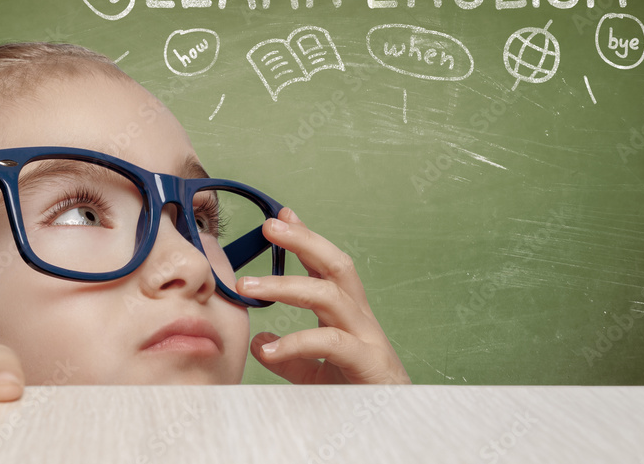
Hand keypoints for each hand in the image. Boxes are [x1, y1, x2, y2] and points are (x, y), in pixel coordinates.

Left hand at [237, 208, 410, 384]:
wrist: (397, 427)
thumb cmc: (357, 395)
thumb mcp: (317, 372)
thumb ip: (291, 356)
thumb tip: (259, 342)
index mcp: (348, 315)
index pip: (327, 267)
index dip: (305, 239)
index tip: (281, 216)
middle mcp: (359, 318)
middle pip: (336, 266)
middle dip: (303, 240)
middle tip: (269, 226)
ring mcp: (367, 338)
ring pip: (330, 295)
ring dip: (285, 285)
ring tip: (247, 286)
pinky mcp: (368, 363)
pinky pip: (331, 343)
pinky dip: (296, 343)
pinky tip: (268, 349)